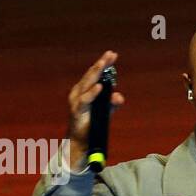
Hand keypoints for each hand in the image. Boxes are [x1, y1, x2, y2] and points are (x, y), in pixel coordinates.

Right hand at [66, 50, 125, 168]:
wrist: (82, 141)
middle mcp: (79, 92)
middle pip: (91, 75)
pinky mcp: (77, 111)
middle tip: (110, 54)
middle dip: (101, 64)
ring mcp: (77, 101)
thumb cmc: (92, 123)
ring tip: (104, 63)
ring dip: (96, 73)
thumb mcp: (106, 111)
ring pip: (87, 83)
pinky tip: (100, 87)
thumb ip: (113, 103)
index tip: (112, 54)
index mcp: (84, 90)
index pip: (95, 74)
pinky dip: (93, 93)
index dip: (103, 64)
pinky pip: (86, 100)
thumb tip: (118, 96)